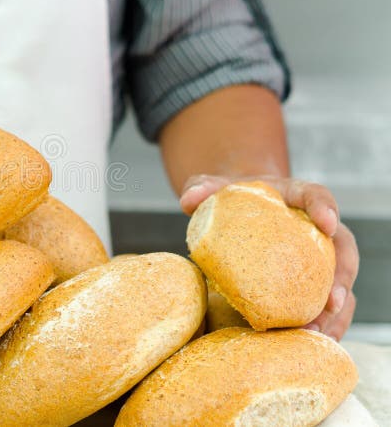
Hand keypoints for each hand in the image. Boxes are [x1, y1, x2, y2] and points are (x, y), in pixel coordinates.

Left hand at [179, 175, 358, 340]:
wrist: (234, 212)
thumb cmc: (228, 198)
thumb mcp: (212, 188)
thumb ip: (201, 188)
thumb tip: (188, 201)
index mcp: (295, 197)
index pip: (317, 195)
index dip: (326, 208)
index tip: (328, 223)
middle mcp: (315, 228)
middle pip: (342, 248)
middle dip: (341, 277)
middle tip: (331, 302)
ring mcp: (317, 257)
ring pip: (341, 283)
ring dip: (337, 311)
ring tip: (320, 333)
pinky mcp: (308, 282)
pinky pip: (324, 305)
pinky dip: (323, 324)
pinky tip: (311, 343)